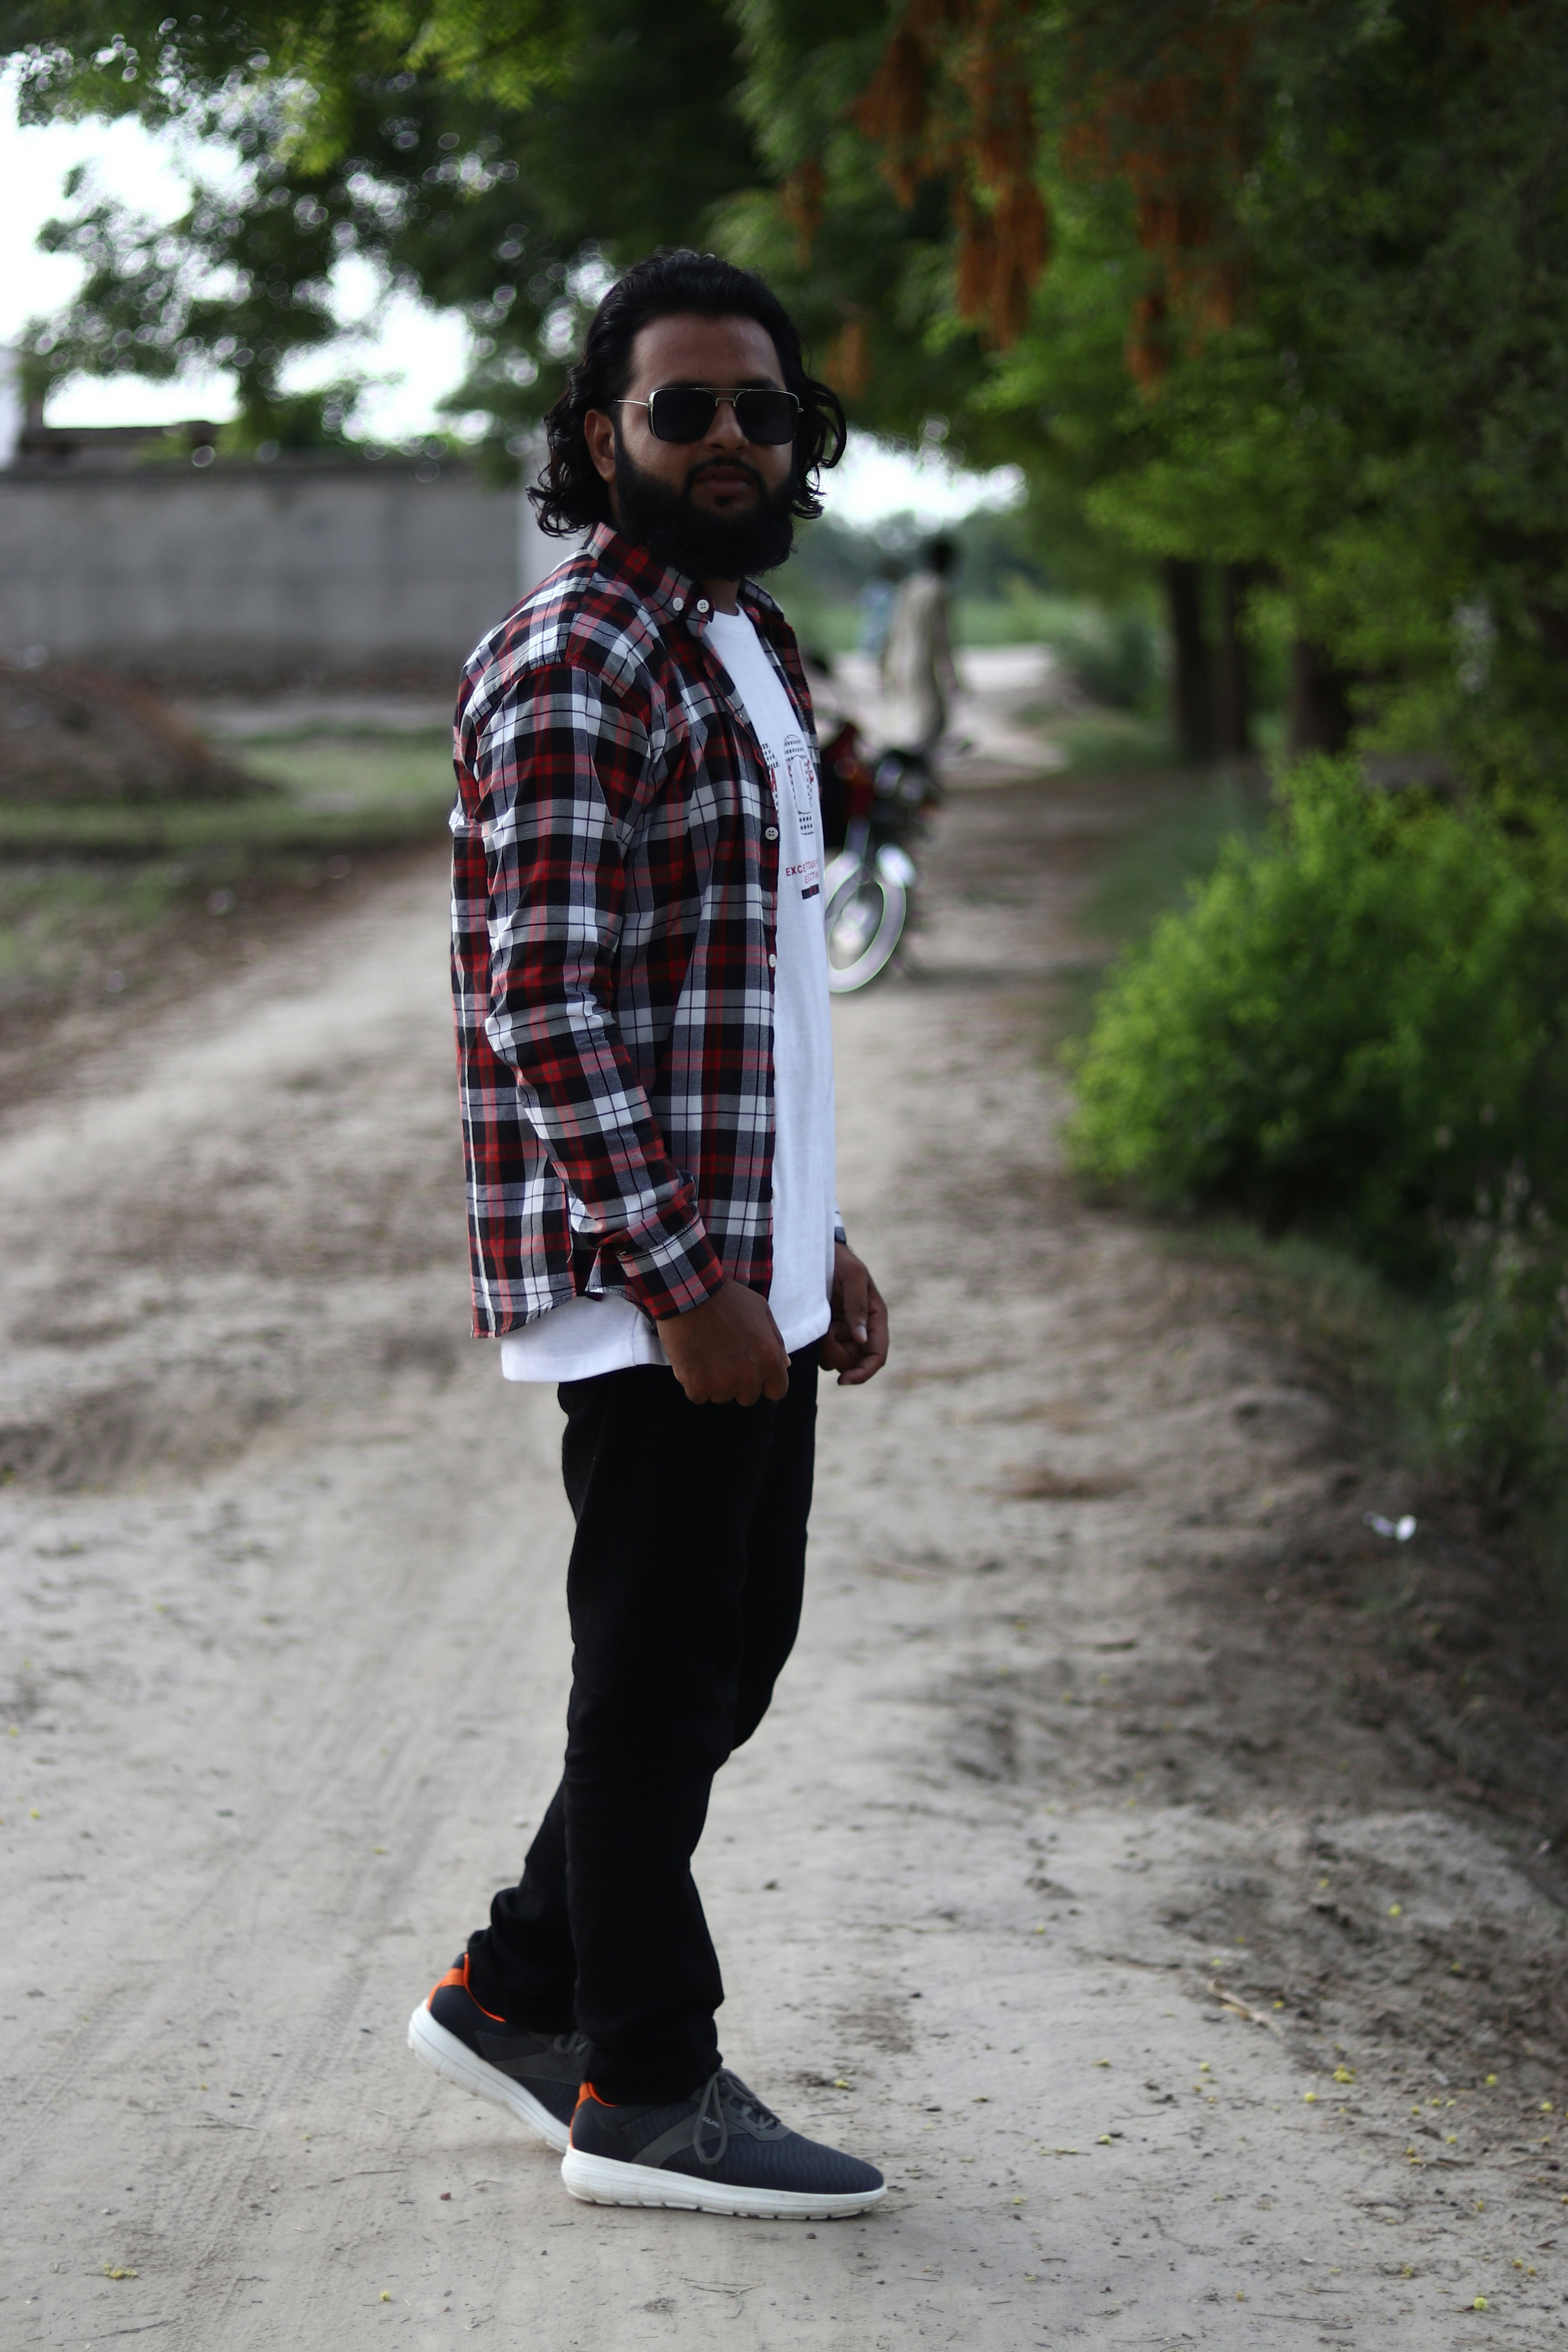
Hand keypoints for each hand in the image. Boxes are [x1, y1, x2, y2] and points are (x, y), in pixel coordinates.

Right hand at [660, 1279, 790, 1405]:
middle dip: (737, 1382)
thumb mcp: (761, 1311)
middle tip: (723, 1357)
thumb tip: (786, 1365)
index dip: (764, 1382)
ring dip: (714, 1382)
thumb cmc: (727, 1298)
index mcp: (770, 1359)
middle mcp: (750, 1376)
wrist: (689, 1293)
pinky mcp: (697, 1385)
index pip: (776, 1391)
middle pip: (747, 1397)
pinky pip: (698, 1396)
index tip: (750, 1370)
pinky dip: (692, 1382)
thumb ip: (776, 1341)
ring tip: (706, 1354)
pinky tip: (691, 1359)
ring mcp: (723, 1383)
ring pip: (721, 1396)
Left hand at [819, 1245, 888, 1385]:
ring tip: (819, 1325)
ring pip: (838, 1360)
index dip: (864, 1373)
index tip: (843, 1381)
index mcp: (875, 1318)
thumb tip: (862, 1338)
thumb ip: (857, 1306)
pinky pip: (824, 1352)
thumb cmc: (838, 1260)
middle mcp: (862, 1329)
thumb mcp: (852, 1276)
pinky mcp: (828, 1332)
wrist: (814, 1251)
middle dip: (837, 1355)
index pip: (877, 1355)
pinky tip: (814, 1327)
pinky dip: (817, 1345)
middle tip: (823, 1335)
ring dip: (825, 1350)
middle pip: (855, 1361)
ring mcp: (844, 1332)